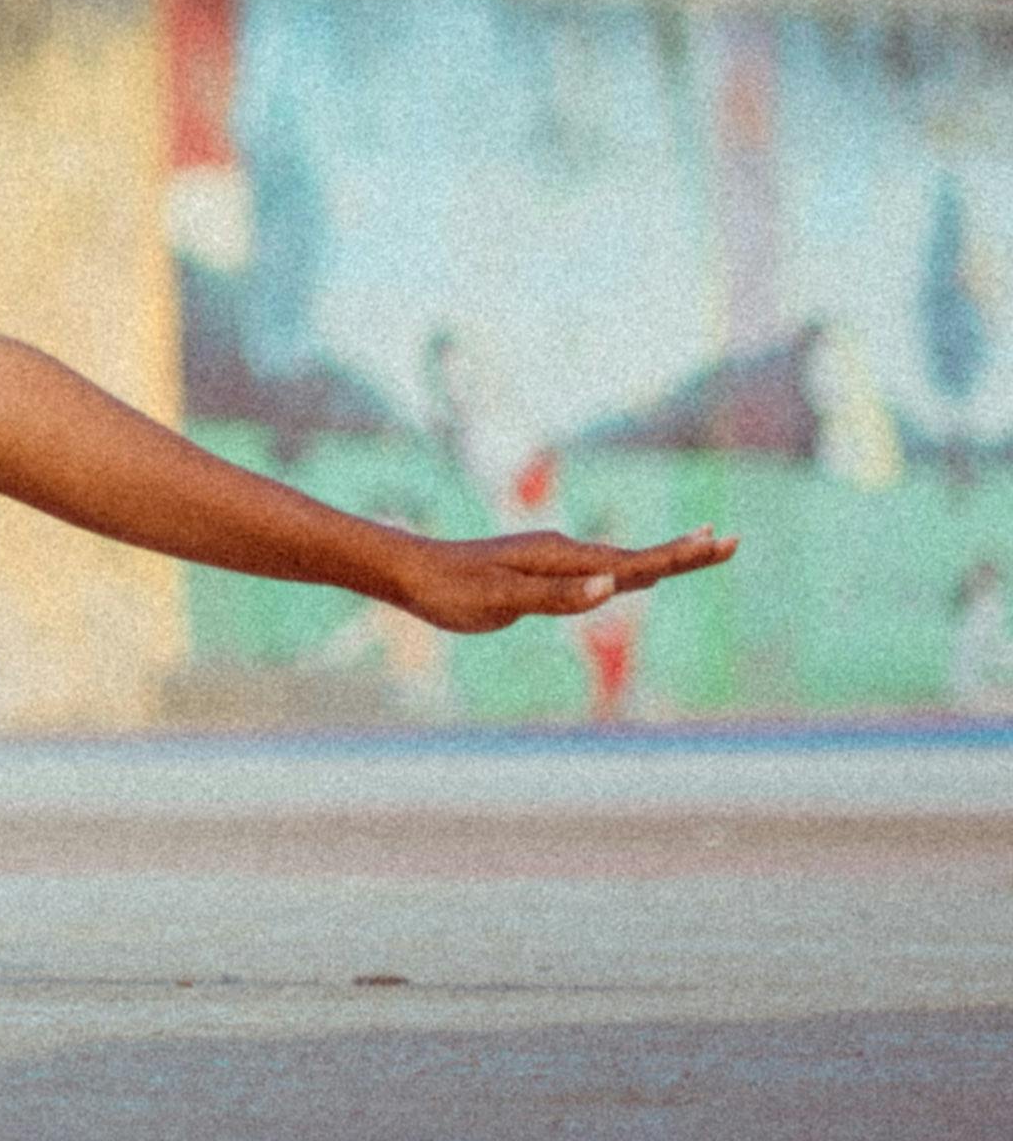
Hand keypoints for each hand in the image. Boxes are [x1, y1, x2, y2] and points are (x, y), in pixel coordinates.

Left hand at [382, 518, 736, 632]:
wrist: (409, 572)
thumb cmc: (450, 588)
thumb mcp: (500, 599)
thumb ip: (555, 597)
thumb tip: (611, 587)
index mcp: (561, 558)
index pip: (634, 561)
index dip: (679, 555)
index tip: (718, 542)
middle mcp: (564, 553)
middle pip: (637, 555)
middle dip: (685, 551)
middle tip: (731, 541)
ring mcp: (554, 562)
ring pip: (620, 562)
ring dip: (662, 558)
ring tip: (700, 549)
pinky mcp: (542, 575)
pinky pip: (597, 573)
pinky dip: (629, 571)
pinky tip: (637, 574)